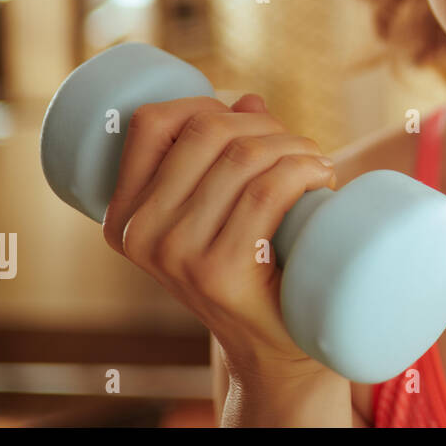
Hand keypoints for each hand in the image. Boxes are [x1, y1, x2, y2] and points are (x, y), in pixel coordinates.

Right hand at [101, 92, 339, 380]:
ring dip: (295, 145)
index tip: (251, 123)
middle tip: (299, 149)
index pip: (152, 123)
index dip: (208, 103)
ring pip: (243, 158)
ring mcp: (177, 256)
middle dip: (264, 124)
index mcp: (123, 215)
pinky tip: (322, 173)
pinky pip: (266, 192)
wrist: (274, 346)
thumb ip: (226, 153)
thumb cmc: (252, 268)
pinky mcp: (220, 272)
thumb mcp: (219, 212)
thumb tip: (248, 99)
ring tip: (317, 164)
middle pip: (208, 133)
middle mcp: (139, 234)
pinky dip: (302, 169)